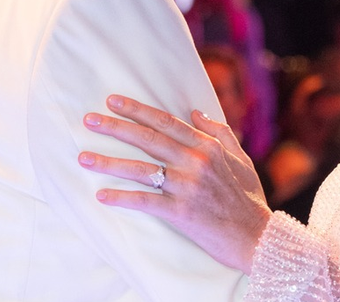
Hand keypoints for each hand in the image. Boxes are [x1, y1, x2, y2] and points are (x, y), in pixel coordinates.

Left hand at [78, 95, 271, 273]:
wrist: (256, 237)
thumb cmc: (248, 198)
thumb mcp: (240, 159)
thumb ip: (220, 132)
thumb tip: (196, 112)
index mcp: (208, 146)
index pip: (165, 122)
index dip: (137, 110)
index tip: (113, 101)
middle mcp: (196, 162)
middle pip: (147, 138)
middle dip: (115, 127)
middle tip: (89, 119)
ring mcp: (187, 187)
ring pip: (140, 169)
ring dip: (109, 162)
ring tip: (84, 157)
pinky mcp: (181, 212)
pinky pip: (145, 202)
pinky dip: (122, 198)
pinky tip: (102, 195)